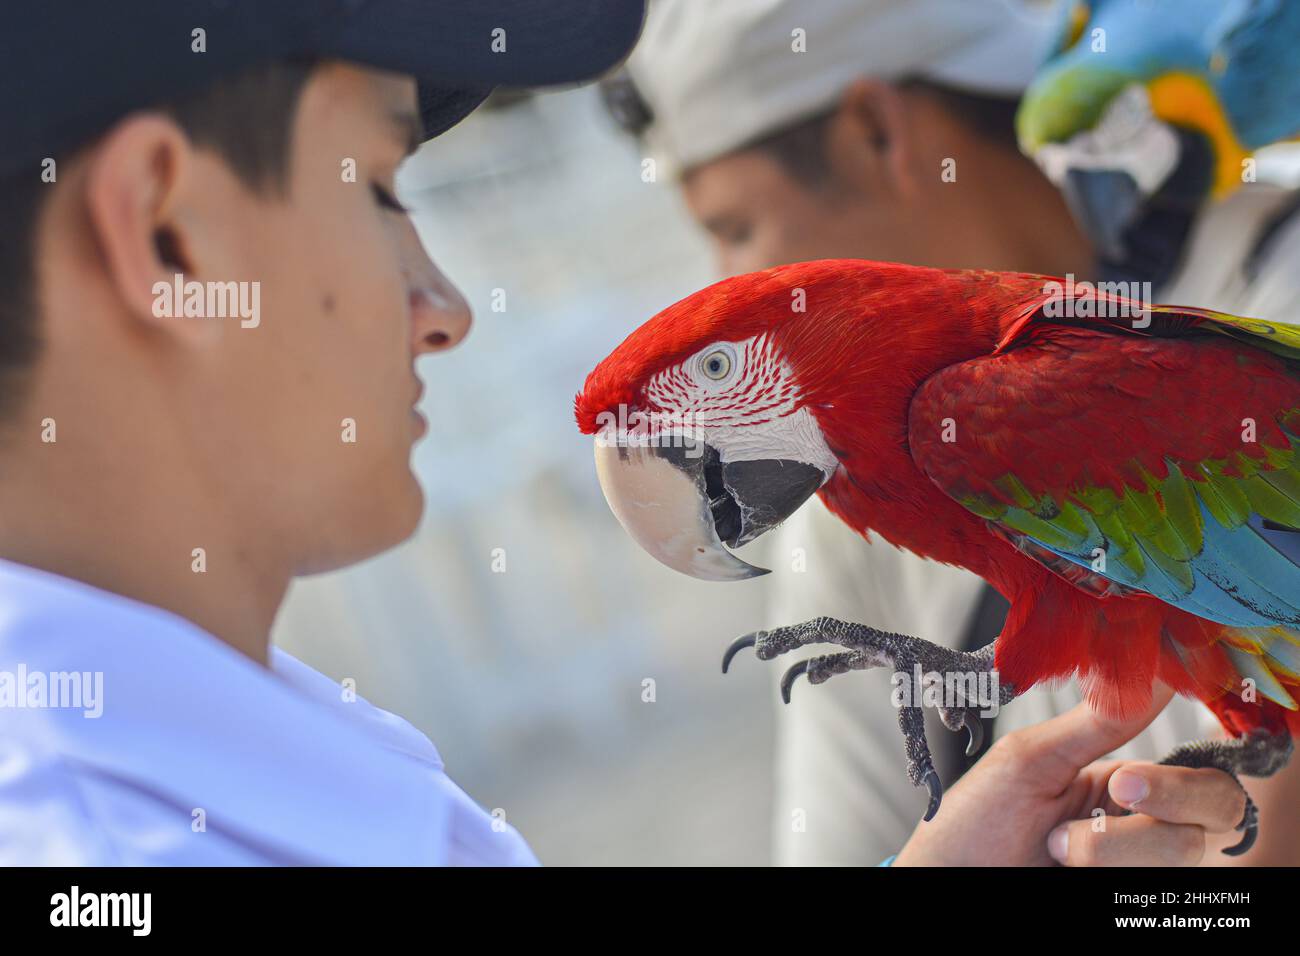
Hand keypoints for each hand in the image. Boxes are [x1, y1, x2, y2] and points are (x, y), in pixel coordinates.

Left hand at [892, 685, 1247, 865]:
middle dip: (1170, 803)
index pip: (1203, 774)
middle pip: (1216, 812)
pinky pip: (1155, 890)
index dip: (1185, 778)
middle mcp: (1145, 826)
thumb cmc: (976, 821)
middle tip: (1111, 799)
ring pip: (1183, 853)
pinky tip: (1062, 867)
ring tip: (1054, 846)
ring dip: (1109, 848)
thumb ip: (1102, 720)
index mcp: (1127, 782)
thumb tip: (1156, 665)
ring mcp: (1139, 865)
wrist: (949, 878)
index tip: (1126, 779)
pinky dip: (1106, 872)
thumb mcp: (1034, 759)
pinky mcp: (1129, 896)